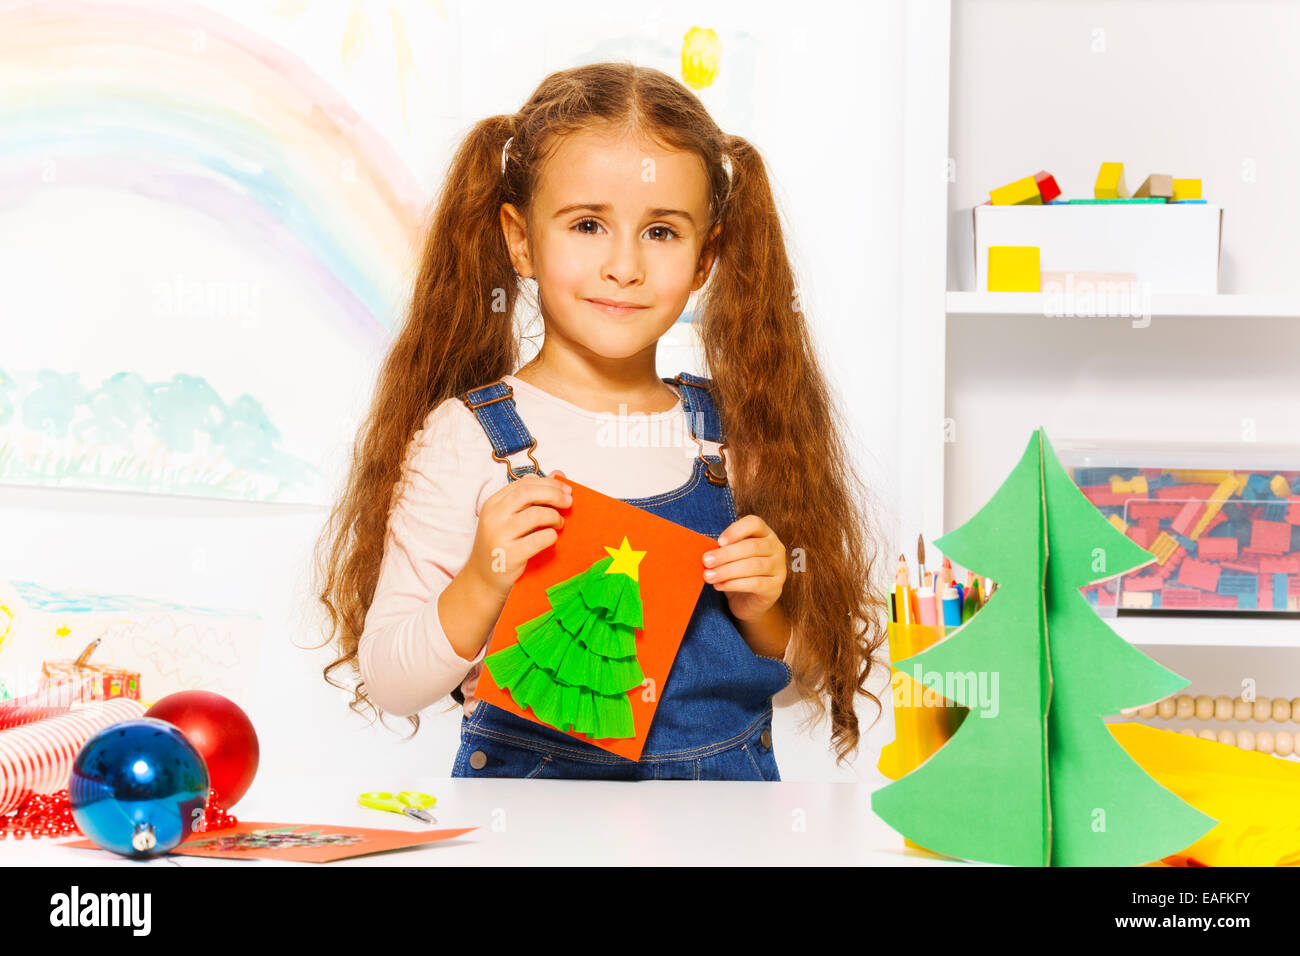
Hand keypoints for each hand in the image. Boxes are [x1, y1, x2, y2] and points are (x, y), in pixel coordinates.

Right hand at [466, 469, 571, 599]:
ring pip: (535, 515)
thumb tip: (558, 474)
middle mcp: (493, 517)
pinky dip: (550, 536)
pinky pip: (538, 539)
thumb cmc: (501, 545)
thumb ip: (532, 497)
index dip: (548, 483)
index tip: (566, 489)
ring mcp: (499, 536)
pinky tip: (551, 538)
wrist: (483, 580)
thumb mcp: (510, 518)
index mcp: (493, 503)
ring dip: (554, 517)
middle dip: (553, 494)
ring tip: (559, 523)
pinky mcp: (509, 555)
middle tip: (569, 501)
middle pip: (527, 493)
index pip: (523, 483)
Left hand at [701, 514, 785, 622]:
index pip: (754, 523)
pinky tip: (720, 585)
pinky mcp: (776, 587)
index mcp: (765, 534)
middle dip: (726, 554)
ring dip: (727, 571)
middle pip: (752, 546)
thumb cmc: (737, 573)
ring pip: (754, 566)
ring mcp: (779, 568)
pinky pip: (756, 584)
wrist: (748, 601)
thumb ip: (724, 549)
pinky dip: (735, 584)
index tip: (718, 542)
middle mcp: (776, 548)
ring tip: (709, 576)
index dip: (736, 530)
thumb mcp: (731, 557)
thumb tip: (708, 553)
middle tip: (706, 561)